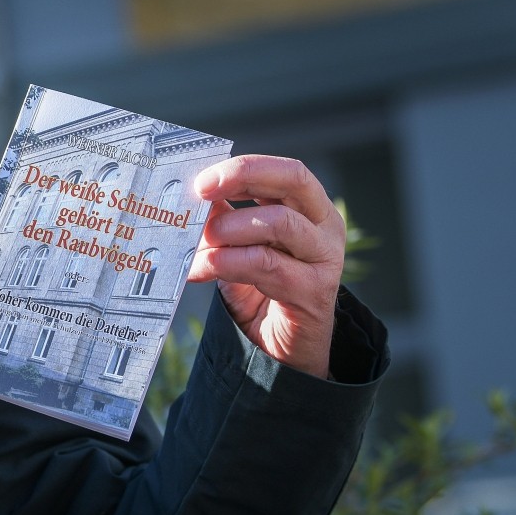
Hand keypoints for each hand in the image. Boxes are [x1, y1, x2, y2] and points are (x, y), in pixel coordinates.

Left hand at [189, 154, 344, 377]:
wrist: (280, 347)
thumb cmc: (260, 287)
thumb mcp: (237, 245)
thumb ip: (221, 217)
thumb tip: (191, 194)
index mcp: (308, 207)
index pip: (284, 171)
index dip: (244, 167)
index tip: (203, 178)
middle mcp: (324, 226)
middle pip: (292, 181)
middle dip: (242, 177)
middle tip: (201, 192)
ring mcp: (324, 258)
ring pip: (279, 223)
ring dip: (230, 229)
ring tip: (199, 243)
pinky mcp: (314, 291)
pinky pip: (267, 265)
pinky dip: (227, 263)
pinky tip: (200, 269)